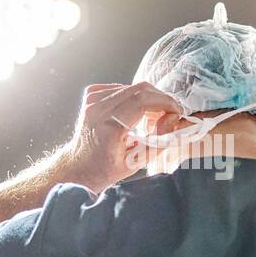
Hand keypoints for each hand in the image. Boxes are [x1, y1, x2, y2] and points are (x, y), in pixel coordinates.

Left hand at [59, 82, 183, 191]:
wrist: (78, 166)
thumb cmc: (104, 168)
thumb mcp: (136, 162)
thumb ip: (158, 142)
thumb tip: (173, 123)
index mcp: (109, 125)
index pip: (143, 100)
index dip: (165, 102)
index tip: (177, 111)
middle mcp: (98, 108)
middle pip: (140, 89)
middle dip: (160, 99)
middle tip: (170, 113)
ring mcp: (92, 99)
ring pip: (132, 87)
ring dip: (148, 99)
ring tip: (152, 118)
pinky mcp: (91, 95)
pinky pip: (121, 88)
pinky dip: (134, 98)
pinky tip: (135, 113)